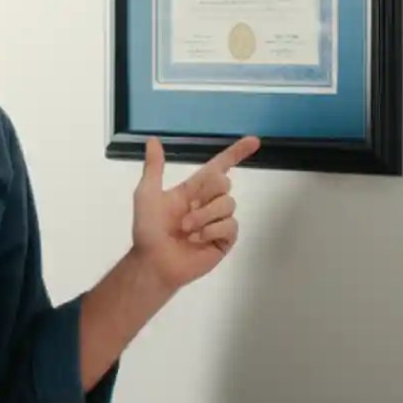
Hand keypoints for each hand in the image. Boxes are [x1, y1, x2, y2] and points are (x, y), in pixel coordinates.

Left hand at [130, 135, 260, 291]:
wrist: (153, 262)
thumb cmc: (148, 229)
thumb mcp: (147, 194)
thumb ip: (154, 168)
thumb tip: (152, 140)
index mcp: (193, 189)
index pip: (219, 166)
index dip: (236, 153)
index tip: (255, 141)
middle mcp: (209, 202)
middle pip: (224, 182)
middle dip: (207, 192)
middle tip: (189, 205)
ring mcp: (218, 222)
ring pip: (228, 204)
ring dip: (204, 215)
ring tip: (186, 229)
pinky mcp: (225, 240)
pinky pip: (230, 225)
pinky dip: (211, 230)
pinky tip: (197, 239)